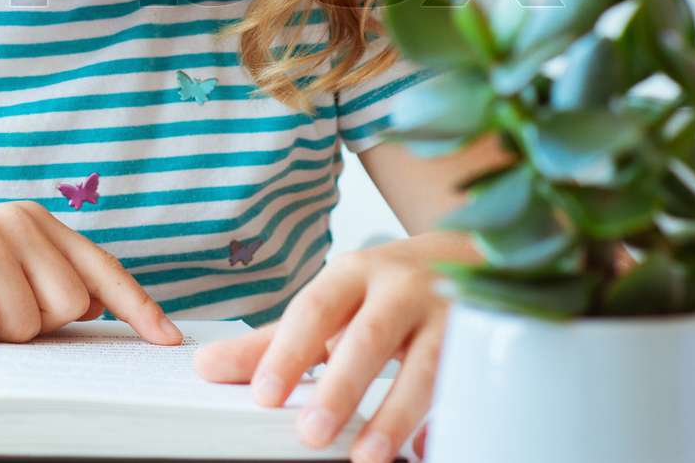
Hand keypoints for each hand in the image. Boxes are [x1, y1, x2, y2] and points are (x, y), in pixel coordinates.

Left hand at [192, 233, 475, 462]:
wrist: (474, 252)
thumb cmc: (388, 288)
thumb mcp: (332, 304)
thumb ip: (274, 340)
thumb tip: (207, 368)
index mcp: (354, 273)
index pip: (314, 309)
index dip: (288, 351)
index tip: (264, 395)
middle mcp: (402, 287)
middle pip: (369, 336)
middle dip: (341, 386)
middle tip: (311, 433)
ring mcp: (450, 312)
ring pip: (426, 364)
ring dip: (396, 413)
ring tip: (368, 456)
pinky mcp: (487, 339)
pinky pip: (468, 382)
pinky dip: (447, 419)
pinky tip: (427, 450)